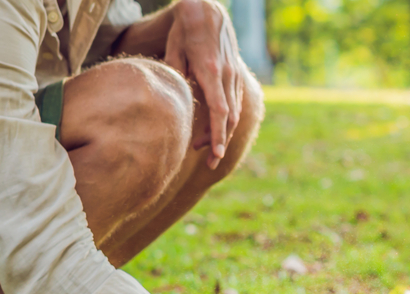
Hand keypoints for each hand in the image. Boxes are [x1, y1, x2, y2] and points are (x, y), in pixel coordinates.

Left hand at [165, 0, 244, 168]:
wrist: (208, 9)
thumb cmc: (186, 28)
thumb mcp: (174, 47)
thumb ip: (175, 73)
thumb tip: (174, 97)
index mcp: (211, 70)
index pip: (219, 111)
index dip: (218, 135)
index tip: (216, 155)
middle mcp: (226, 75)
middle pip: (228, 118)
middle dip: (219, 142)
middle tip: (208, 162)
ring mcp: (233, 75)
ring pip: (233, 113)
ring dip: (220, 132)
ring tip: (202, 146)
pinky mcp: (235, 75)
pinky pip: (234, 103)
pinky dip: (225, 120)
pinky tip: (213, 128)